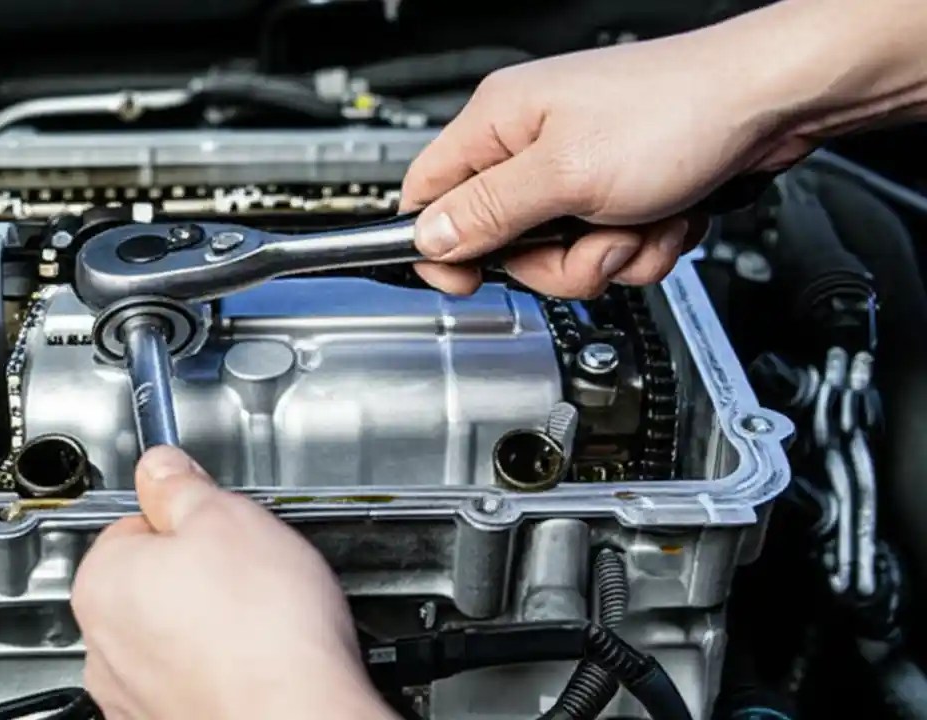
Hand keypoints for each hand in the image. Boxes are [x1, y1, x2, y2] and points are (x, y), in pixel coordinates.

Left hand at [71, 446, 395, 719]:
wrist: (296, 718)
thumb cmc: (265, 633)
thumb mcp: (226, 518)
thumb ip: (183, 487)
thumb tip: (162, 467)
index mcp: (104, 580)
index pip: (134, 523)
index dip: (187, 518)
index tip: (218, 522)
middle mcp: (103, 645)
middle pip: (148, 582)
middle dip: (197, 572)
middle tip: (248, 569)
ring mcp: (131, 695)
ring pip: (168, 636)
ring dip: (206, 624)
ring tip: (259, 620)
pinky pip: (187, 679)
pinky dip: (216, 670)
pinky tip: (255, 662)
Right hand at [401, 26, 817, 297]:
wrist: (772, 104)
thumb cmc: (678, 112)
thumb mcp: (565, 175)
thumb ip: (488, 212)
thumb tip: (429, 238)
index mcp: (499, 122)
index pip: (429, 193)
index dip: (439, 245)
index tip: (464, 280)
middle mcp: (532, 143)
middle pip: (504, 241)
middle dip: (557, 259)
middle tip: (593, 240)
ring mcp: (578, 167)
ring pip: (562, 253)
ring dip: (609, 255)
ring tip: (642, 221)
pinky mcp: (620, 187)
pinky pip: (608, 247)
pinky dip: (643, 246)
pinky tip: (666, 216)